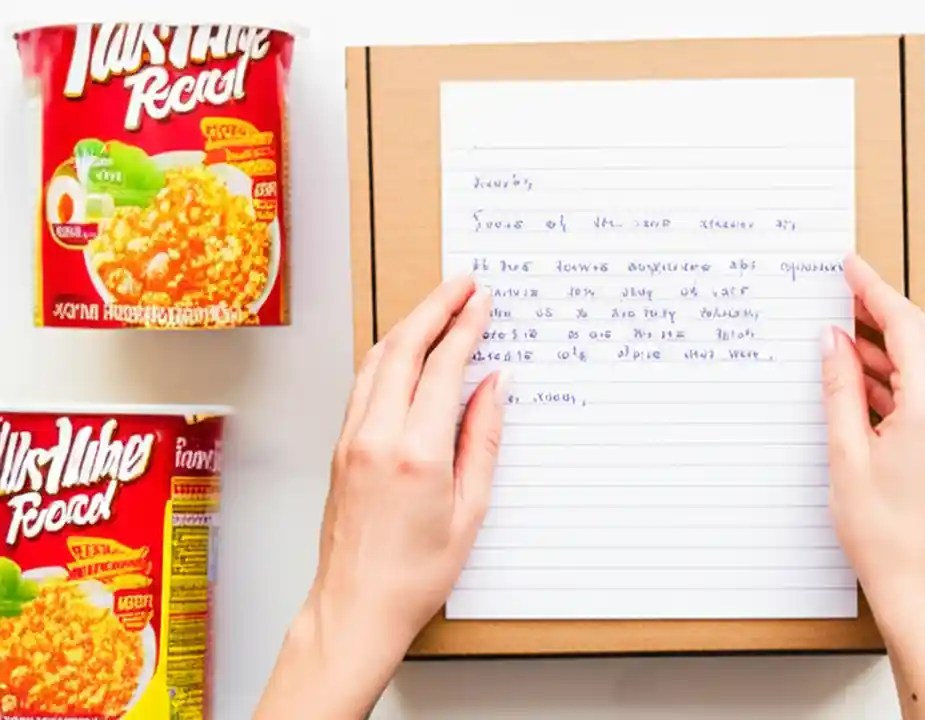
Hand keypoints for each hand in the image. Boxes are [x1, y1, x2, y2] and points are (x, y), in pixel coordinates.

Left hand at [255, 276, 506, 719]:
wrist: (356, 608)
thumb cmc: (415, 575)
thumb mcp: (471, 510)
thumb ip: (483, 439)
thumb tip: (493, 387)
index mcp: (416, 453)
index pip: (443, 367)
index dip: (466, 327)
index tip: (483, 302)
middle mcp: (376, 436)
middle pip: (404, 347)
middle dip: (436, 307)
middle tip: (462, 283)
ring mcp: (351, 439)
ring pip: (378, 359)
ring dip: (408, 324)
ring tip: (437, 305)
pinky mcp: (340, 447)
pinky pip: (364, 383)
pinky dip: (389, 354)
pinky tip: (405, 348)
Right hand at [821, 254, 924, 718]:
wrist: (918, 580)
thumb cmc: (885, 532)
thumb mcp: (846, 451)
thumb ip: (839, 386)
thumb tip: (832, 342)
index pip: (905, 324)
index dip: (873, 290)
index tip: (851, 267)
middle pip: (923, 335)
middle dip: (882, 312)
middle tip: (844, 293)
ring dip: (889, 345)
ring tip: (844, 339)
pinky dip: (899, 374)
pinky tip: (864, 377)